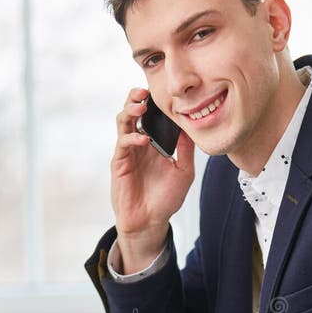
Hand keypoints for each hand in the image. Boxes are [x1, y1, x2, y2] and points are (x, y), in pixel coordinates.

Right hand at [111, 87, 194, 272]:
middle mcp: (139, 143)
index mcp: (154, 142)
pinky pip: (122, 144)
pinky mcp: (119, 164)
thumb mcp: (184, 172)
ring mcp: (128, 152)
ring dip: (130, 111)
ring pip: (123, 122)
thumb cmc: (166, 199)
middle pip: (132, 112)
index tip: (163, 91)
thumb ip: (186, 150)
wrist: (151, 222)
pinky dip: (132, 137)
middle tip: (145, 92)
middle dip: (136, 98)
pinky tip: (144, 139)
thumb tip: (192, 127)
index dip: (154, 102)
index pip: (151, 115)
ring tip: (141, 107)